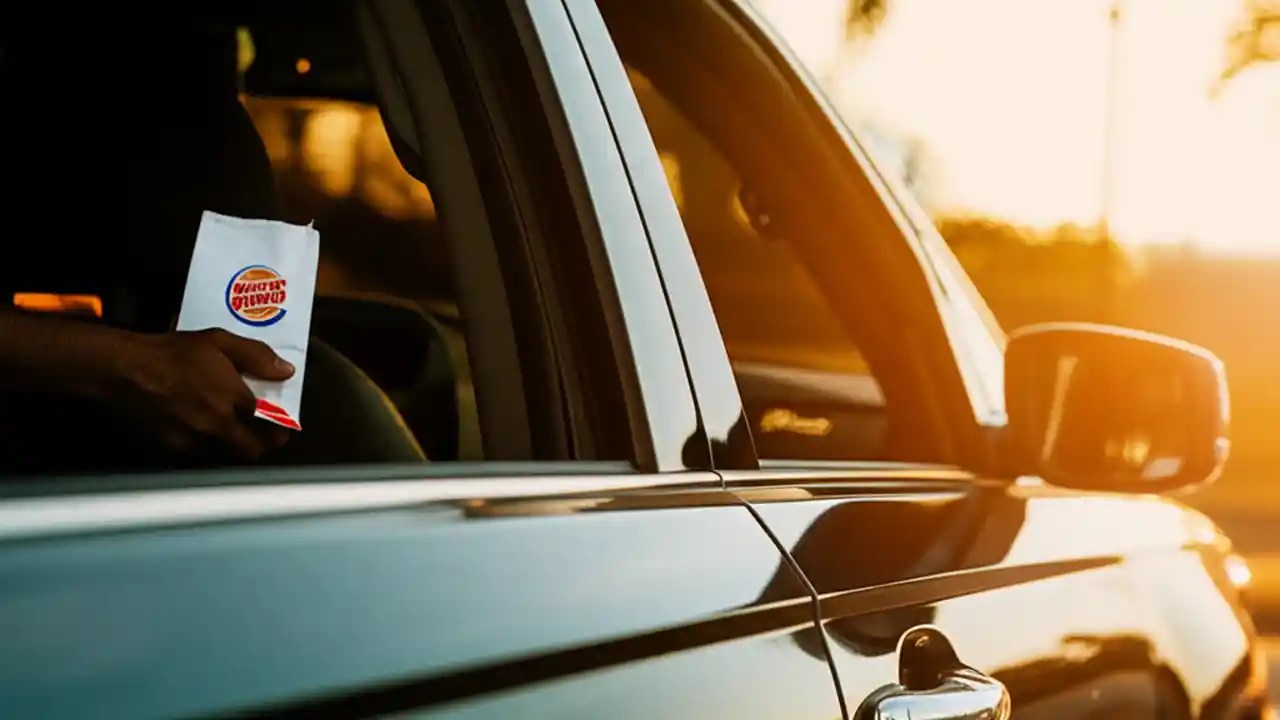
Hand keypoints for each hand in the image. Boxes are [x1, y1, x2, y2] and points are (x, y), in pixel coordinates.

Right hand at [121, 328, 295, 460]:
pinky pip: (199, 453)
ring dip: (235, 447)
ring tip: (234, 430)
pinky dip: (208, 446)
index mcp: (232, 401)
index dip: (279, 424)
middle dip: (262, 444)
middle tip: (264, 434)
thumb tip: (285, 371)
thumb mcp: (219, 342)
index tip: (283, 422)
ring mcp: (193, 441)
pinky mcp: (171, 449)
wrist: (123, 370)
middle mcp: (216, 427)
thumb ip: (257, 357)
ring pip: (226, 455)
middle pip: (250, 450)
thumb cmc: (172, 352)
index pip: (269, 423)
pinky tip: (203, 429)